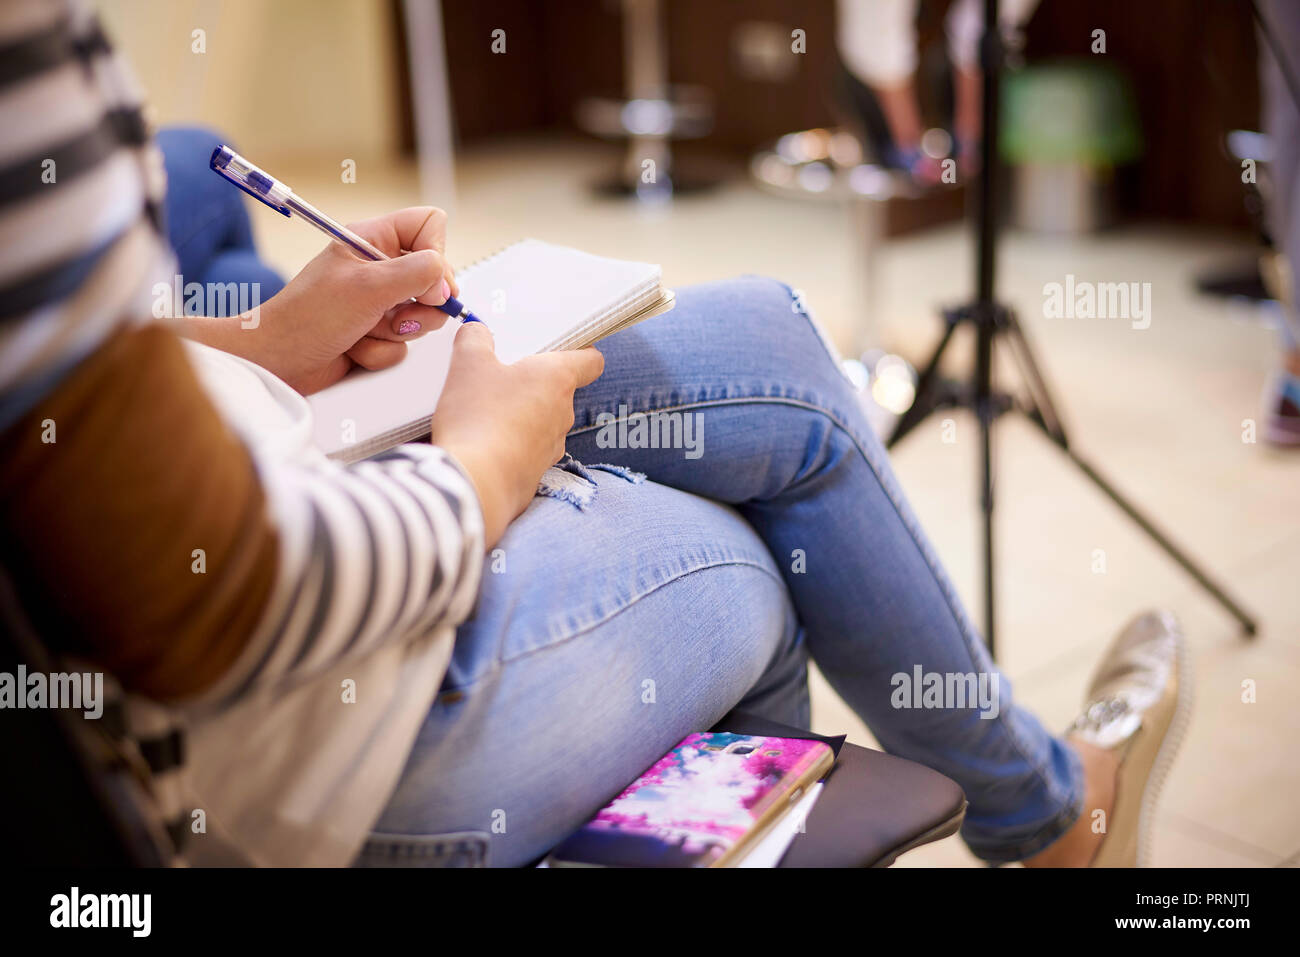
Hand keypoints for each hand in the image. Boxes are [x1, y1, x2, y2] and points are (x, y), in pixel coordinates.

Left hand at [190, 207, 461, 393]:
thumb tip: (446, 283)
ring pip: (422, 314)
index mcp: (373, 239)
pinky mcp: (377, 331)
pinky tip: (354, 347)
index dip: (438, 254)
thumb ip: (417, 274)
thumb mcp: (367, 287)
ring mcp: (379, 301)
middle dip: (419, 305)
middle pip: (434, 277)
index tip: (429, 285)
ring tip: (365, 331)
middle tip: (396, 316)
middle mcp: (379, 267)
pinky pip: (403, 343)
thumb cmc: (308, 317)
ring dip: (397, 332)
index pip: (429, 225)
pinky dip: (381, 350)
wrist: (278, 360)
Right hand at [430, 322, 604, 546]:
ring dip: (522, 415)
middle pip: (559, 391)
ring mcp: (552, 447)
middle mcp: (563, 414)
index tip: (566, 348)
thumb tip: (477, 332)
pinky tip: (485, 442)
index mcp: (557, 379)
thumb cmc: (478, 419)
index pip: (591, 360)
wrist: (475, 484)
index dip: (582, 351)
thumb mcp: (468, 365)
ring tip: (486, 412)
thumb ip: (474, 339)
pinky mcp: (536, 473)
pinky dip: (511, 444)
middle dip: (534, 384)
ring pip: (542, 422)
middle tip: (502, 378)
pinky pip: (527, 450)